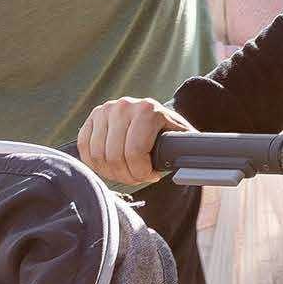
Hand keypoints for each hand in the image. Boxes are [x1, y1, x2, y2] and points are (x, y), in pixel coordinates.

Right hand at [78, 97, 192, 187]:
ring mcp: (106, 110)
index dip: (141, 173)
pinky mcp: (93, 117)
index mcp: (148, 110)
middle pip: (114, 157)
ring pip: (98, 155)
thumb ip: (188, 151)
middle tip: (138, 177)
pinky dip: (95, 163)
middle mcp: (125, 106)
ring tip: (126, 171)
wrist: (156, 115)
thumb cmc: (170, 133)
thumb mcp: (182, 140)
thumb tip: (196, 166)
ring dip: (111, 172)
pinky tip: (111, 165)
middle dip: (126, 175)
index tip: (151, 175)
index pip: (134, 153)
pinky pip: (85, 148)